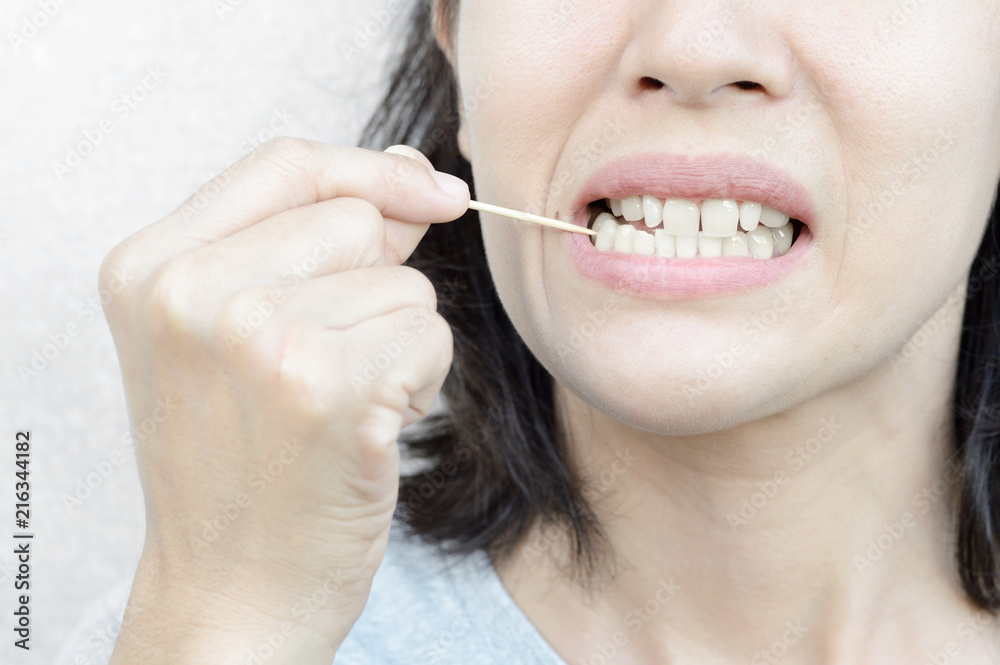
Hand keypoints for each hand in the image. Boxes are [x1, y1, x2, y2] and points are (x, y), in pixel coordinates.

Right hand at [100, 140, 468, 663]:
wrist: (234, 595)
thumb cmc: (243, 467)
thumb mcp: (232, 336)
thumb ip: (311, 240)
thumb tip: (409, 168)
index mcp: (151, 266)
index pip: (287, 162)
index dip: (372, 170)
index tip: (433, 190)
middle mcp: (190, 292)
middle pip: (358, 219)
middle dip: (375, 286)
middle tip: (328, 365)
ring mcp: (257, 338)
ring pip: (405, 284)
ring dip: (396, 345)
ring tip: (336, 409)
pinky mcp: (328, 389)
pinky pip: (430, 336)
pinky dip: (419, 383)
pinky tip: (365, 435)